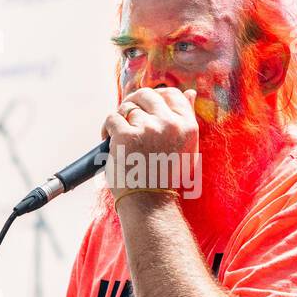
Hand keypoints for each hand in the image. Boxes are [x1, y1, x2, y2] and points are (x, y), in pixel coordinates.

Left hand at [101, 87, 198, 203]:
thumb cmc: (165, 178)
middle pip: (146, 95)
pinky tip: (109, 141)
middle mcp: (170, 124)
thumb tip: (190, 93)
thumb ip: (186, 119)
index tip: (145, 107)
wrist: (150, 203)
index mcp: (187, 126)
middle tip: (127, 118)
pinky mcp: (126, 135)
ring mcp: (148, 128)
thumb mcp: (187, 148)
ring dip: (120, 118)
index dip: (155, 96)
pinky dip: (106, 129)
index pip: (172, 94)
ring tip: (118, 136)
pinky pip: (112, 118)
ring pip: (127, 107)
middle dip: (133, 103)